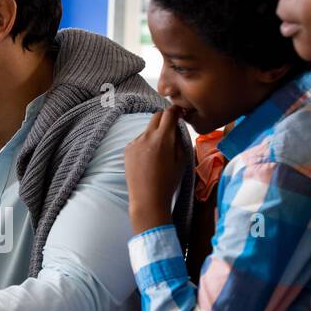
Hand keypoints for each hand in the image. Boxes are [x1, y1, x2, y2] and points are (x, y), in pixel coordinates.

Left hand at [125, 106, 186, 233]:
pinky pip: (139, 140)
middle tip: (171, 129)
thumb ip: (179, 140)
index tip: (180, 113)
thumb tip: (176, 127)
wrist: (147, 199)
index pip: (169, 113)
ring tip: (159, 153)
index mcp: (163, 138)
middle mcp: (147, 137)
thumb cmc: (168, 182)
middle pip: (156, 116)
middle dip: (165, 119)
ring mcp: (135, 142)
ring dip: (155, 134)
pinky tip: (148, 159)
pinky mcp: (127, 149)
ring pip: (148, 129)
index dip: (176, 111)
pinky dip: (145, 143)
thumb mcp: (182, 160)